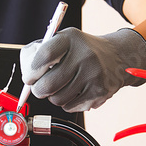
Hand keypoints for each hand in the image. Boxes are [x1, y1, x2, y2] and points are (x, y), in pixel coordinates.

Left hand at [20, 28, 145, 112]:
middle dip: (38, 90)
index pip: (45, 55)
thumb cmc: (83, 50)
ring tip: (61, 88)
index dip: (32, 70)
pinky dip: (66, 103)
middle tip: (39, 88)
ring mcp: (94, 75)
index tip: (29, 77)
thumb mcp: (65, 40)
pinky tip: (74, 92)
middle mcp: (84, 55)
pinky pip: (70, 106)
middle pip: (48, 84)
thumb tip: (28, 78)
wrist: (117, 57)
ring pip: (57, 99)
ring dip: (53, 97)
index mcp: (71, 39)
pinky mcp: (99, 92)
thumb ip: (44, 53)